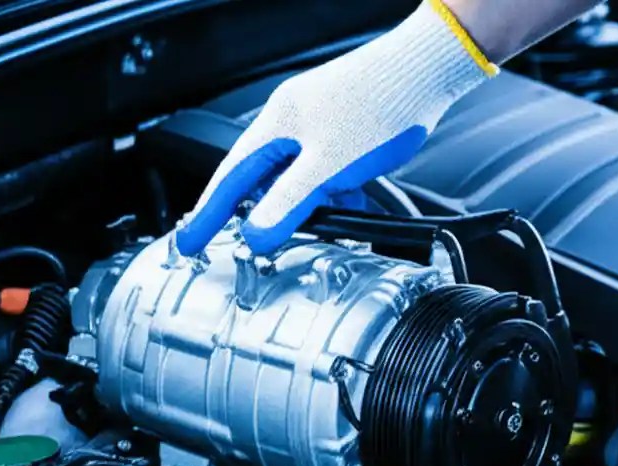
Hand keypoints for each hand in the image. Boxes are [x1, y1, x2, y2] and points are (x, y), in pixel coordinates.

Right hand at [173, 0, 495, 256]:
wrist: (428, 70)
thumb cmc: (382, 103)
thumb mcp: (330, 167)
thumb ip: (290, 203)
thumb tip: (257, 235)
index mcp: (277, 125)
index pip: (229, 179)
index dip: (207, 215)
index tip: (188, 242)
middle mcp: (292, 122)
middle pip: (262, 181)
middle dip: (266, 214)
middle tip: (257, 245)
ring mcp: (319, 125)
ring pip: (299, 179)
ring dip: (310, 205)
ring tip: (328, 221)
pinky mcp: (346, 131)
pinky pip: (327, 172)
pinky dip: (336, 194)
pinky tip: (353, 204)